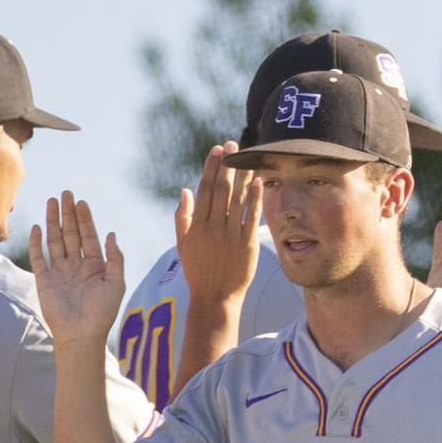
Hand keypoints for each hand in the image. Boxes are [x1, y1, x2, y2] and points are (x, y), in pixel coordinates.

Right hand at [30, 191, 125, 345]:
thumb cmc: (103, 313)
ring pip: (55, 241)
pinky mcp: (45, 280)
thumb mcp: (116, 283)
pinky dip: (38, 243)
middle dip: (68, 214)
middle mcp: (77, 266)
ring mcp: (60, 271)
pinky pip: (39, 257)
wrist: (82, 335)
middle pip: (71, 234)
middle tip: (66, 193)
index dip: (85, 220)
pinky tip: (38, 227)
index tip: (81, 202)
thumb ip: (116, 259)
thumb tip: (112, 234)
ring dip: (53, 222)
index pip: (89, 237)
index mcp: (96, 266)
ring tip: (52, 201)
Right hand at [175, 142, 261, 308]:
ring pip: (238, 199)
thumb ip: (182, 216)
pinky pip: (252, 216)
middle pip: (221, 189)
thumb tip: (185, 190)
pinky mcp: (247, 244)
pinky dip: (256, 198)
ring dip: (243, 176)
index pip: (204, 189)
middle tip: (233, 145)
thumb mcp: (183, 244)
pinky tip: (259, 182)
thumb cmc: (198, 270)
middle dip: (227, 165)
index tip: (217, 150)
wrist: (215, 297)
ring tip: (247, 158)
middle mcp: (213, 227)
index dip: (211, 168)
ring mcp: (230, 235)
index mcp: (196, 225)